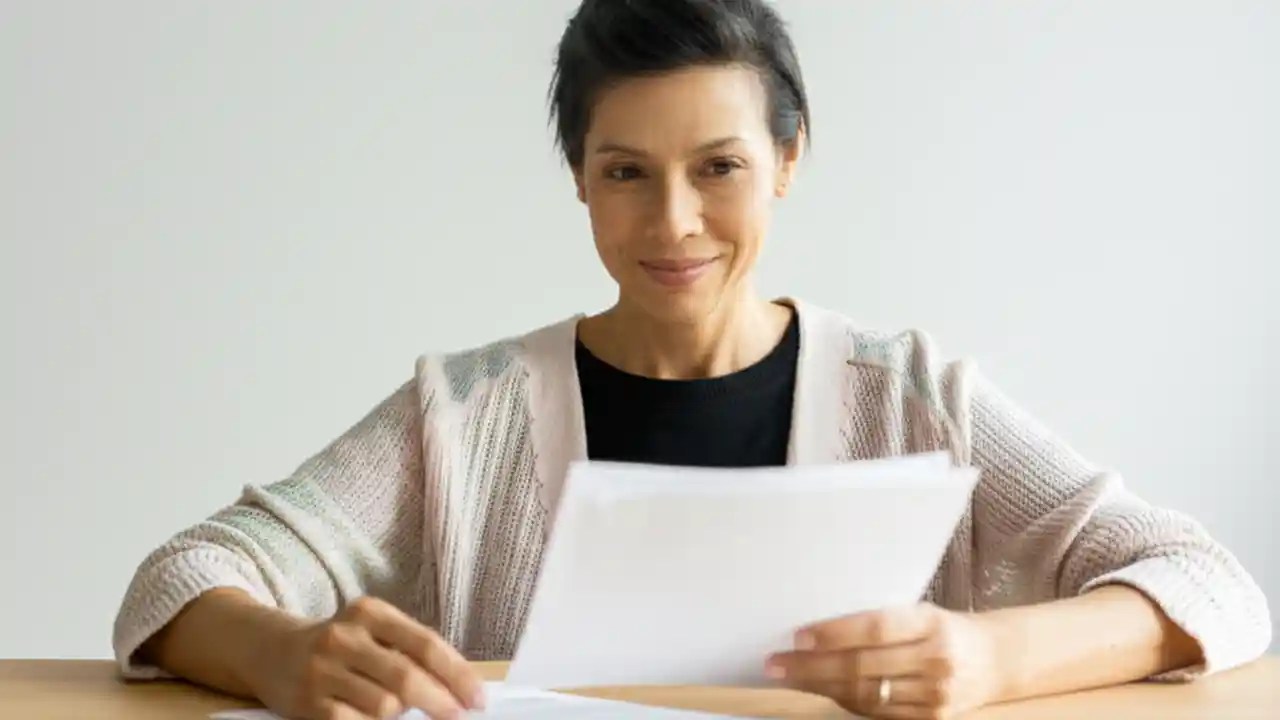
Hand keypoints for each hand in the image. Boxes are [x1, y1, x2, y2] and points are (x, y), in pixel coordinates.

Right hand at [260, 596, 484, 719]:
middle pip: (406, 677)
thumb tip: (458, 687)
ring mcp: (323, 671)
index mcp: (370, 613)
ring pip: (384, 705)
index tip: (478, 698)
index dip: (456, 674)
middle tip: (459, 716)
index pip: (424, 644)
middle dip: (440, 701)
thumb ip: (409, 650)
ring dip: (400, 714)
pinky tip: (371, 718)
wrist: (269, 650)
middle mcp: (344, 637)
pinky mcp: (308, 703)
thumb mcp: (372, 632)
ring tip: (394, 708)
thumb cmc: (340, 645)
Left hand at [765, 602, 1001, 718]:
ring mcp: (934, 695)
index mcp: (929, 622)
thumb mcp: (919, 612)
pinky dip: (845, 702)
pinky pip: (877, 713)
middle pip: (862, 666)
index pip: (873, 628)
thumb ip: (879, 622)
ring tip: (789, 678)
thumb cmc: (944, 629)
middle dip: (812, 666)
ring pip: (865, 694)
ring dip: (820, 686)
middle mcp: (934, 659)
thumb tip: (819, 630)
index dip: (833, 633)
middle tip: (776, 663)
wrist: (996, 661)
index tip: (798, 636)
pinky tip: (822, 691)